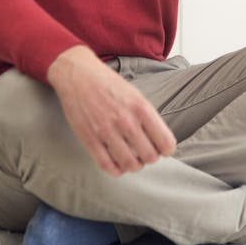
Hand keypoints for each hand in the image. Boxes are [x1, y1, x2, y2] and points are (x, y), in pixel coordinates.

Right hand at [48, 45, 176, 175]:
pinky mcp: (89, 139)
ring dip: (134, 166)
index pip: (165, 142)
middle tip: (145, 153)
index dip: (166, 150)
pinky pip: (107, 165)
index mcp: (141, 108)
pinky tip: (117, 164)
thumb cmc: (108, 84)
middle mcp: (126, 121)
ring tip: (132, 159)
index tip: (163, 149)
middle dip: (150, 158)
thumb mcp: (135, 95)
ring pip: (130, 165)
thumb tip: (159, 141)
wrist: (78, 75)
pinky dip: (116, 170)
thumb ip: (147, 117)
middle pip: (149, 157)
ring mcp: (107, 131)